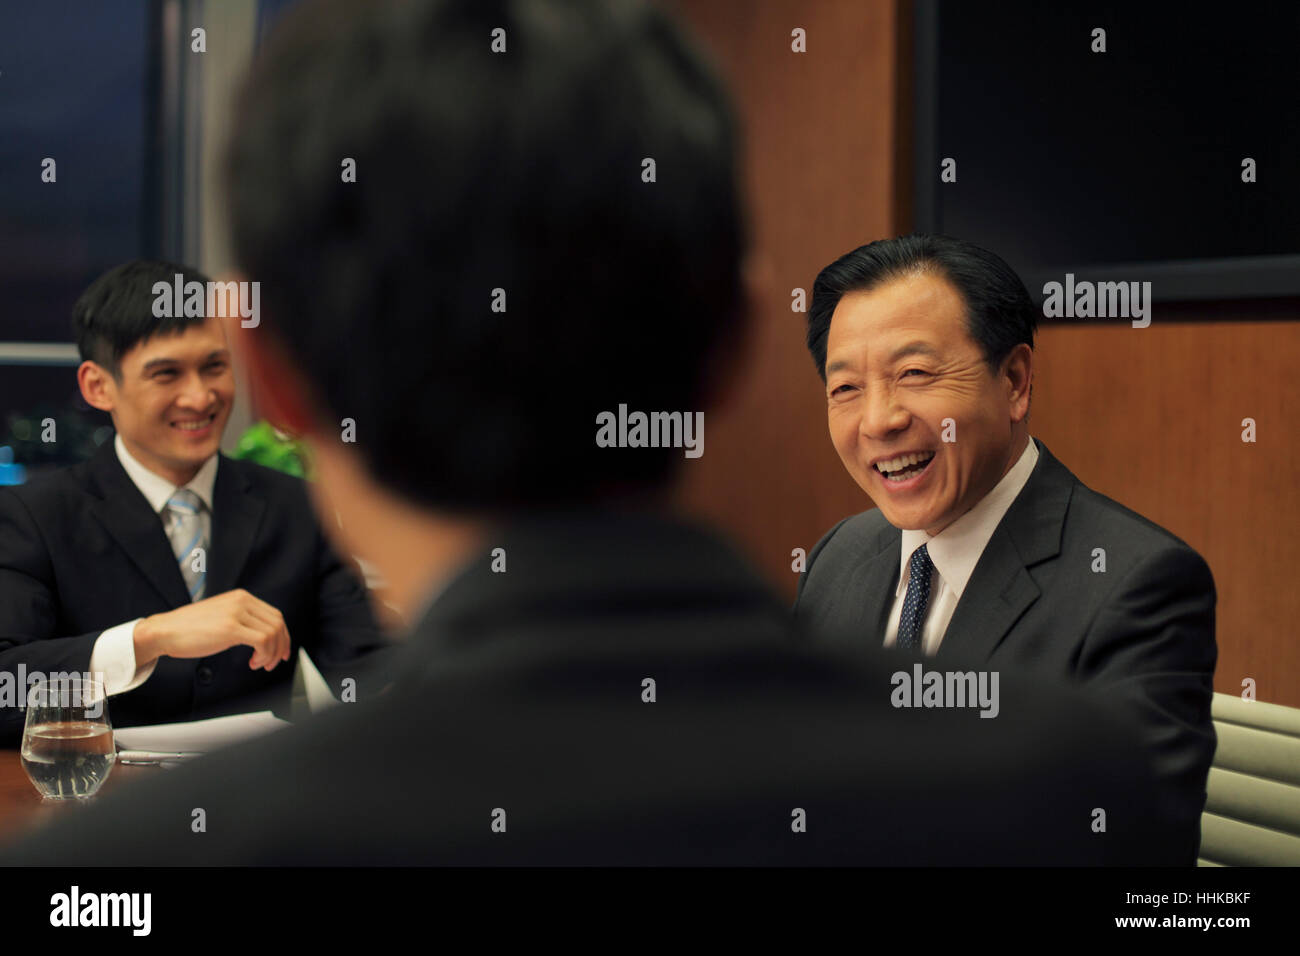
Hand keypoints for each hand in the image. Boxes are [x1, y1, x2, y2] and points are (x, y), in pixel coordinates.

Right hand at [133, 589, 292, 670]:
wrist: (164, 631)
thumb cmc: (189, 629)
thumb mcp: (222, 616)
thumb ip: (242, 620)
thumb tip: (262, 636)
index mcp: (241, 597)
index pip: (275, 615)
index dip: (283, 636)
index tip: (281, 651)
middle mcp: (242, 601)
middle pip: (278, 623)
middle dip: (281, 646)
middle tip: (273, 662)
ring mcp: (237, 613)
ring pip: (273, 633)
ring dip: (271, 654)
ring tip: (258, 663)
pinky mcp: (231, 628)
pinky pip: (263, 641)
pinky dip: (264, 655)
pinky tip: (253, 662)